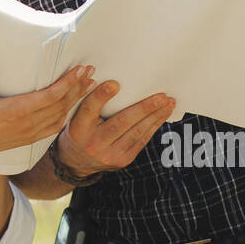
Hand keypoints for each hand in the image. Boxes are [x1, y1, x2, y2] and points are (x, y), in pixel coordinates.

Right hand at [0, 55, 93, 163]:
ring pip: (60, 115)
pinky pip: (54, 127)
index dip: (68, 82)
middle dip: (78, 86)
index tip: (79, 69)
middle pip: (61, 103)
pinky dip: (65, 115)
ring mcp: (30, 132)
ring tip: (88, 85)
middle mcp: (28, 122)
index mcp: (17, 110)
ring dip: (75, 99)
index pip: (50, 95)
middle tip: (91, 71)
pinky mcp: (29, 138)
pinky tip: (71, 106)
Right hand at [55, 83, 174, 178]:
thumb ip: (88, 100)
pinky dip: (153, 126)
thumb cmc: (79, 130)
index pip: (89, 109)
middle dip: (144, 108)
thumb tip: (111, 81)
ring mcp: (109, 154)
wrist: (76, 162)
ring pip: (136, 133)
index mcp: (78, 128)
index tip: (115, 84)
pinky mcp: (123, 160)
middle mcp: (93, 143)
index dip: (101, 96)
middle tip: (161, 96)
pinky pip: (141, 141)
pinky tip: (162, 115)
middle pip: (121, 122)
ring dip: (155, 117)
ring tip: (168, 103)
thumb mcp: (75, 116)